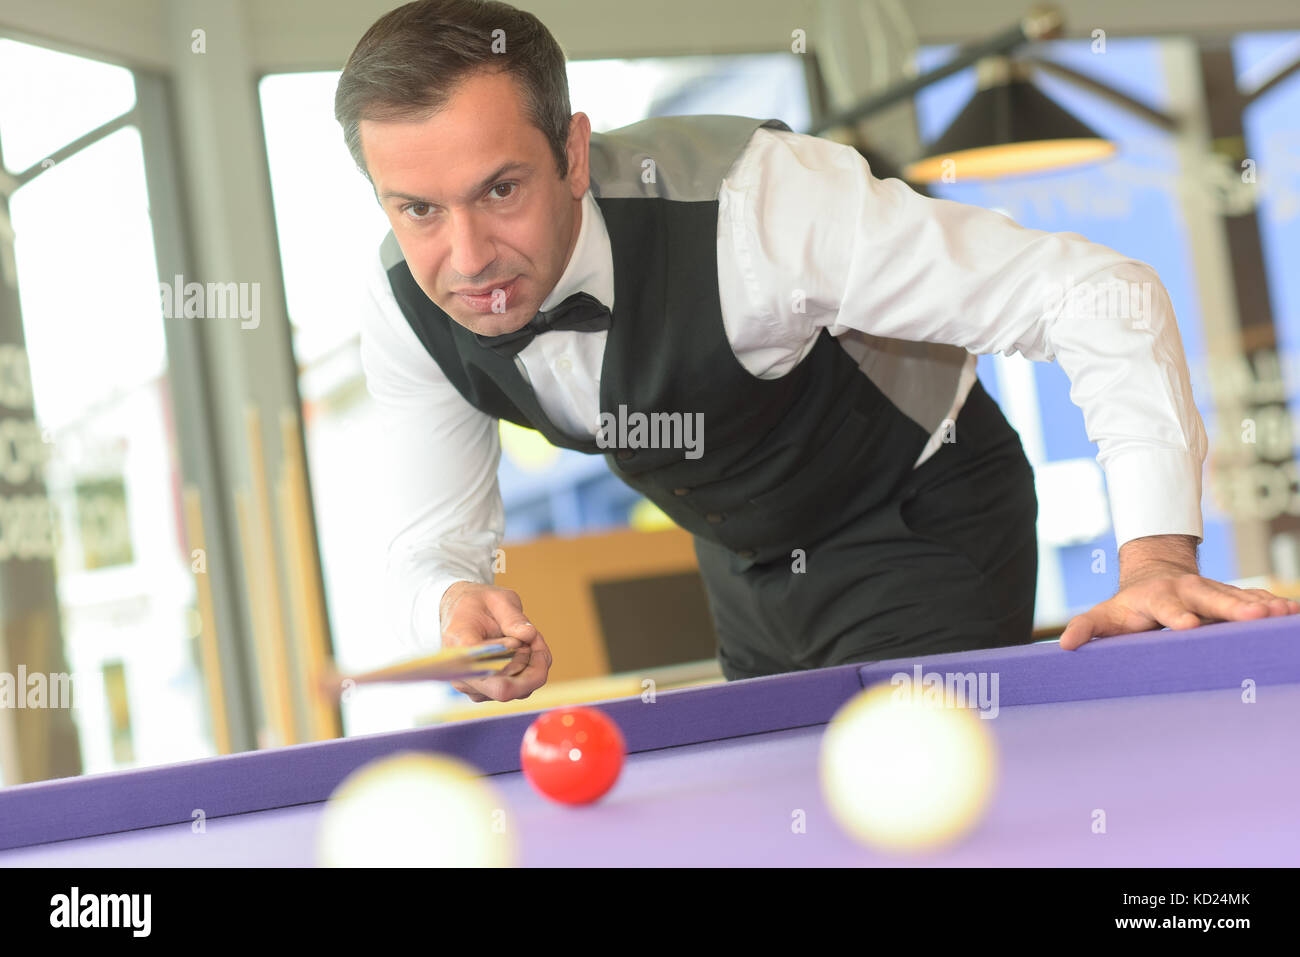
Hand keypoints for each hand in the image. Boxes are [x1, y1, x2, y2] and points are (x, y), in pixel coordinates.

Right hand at [438, 581, 551, 701]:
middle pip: (512, 689)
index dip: (519, 660)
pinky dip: (530, 669)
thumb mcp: (496, 599)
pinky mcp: (489, 692)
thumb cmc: (476, 604)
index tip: (521, 638)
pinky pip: (522, 688)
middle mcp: (465, 677)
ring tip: (522, 636)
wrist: (459, 612)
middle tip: (532, 634)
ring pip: (522, 689)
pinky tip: (522, 648)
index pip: (494, 678)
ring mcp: (477, 689)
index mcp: (462, 651)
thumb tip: (529, 635)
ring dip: (533, 664)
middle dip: (533, 661)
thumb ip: (513, 617)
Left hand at [1059, 572, 1299, 649]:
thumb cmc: (1129, 605)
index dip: (1176, 617)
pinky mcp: (1233, 597)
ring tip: (1283, 614)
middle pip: (1211, 599)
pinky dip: (1276, 606)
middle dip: (1233, 607)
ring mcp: (1214, 592)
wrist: (1156, 574)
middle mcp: (1189, 591)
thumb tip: (1065, 645)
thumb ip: (1086, 628)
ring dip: (1262, 605)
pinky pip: (1258, 599)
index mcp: (1158, 597)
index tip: (1186, 627)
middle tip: (1255, 616)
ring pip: (1240, 596)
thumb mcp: (1105, 615)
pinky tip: (1293, 615)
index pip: (1166, 608)